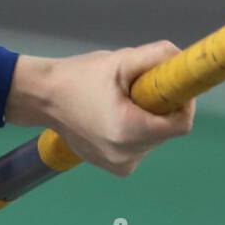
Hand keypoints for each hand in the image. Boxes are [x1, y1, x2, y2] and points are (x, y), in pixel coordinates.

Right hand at [46, 40, 195, 175]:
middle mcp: (127, 155)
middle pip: (166, 130)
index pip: (181, 124)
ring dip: (146, 119)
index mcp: (129, 131)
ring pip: (154, 138)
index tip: (168, 85)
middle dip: (159, 107)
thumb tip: (182, 59)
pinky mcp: (116, 168)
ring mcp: (120, 165)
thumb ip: (156, 57)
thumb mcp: (119, 60)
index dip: (182, 101)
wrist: (42, 97)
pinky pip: (139, 147)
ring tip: (118, 101)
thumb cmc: (78, 76)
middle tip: (136, 88)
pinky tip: (111, 117)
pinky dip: (134, 131)